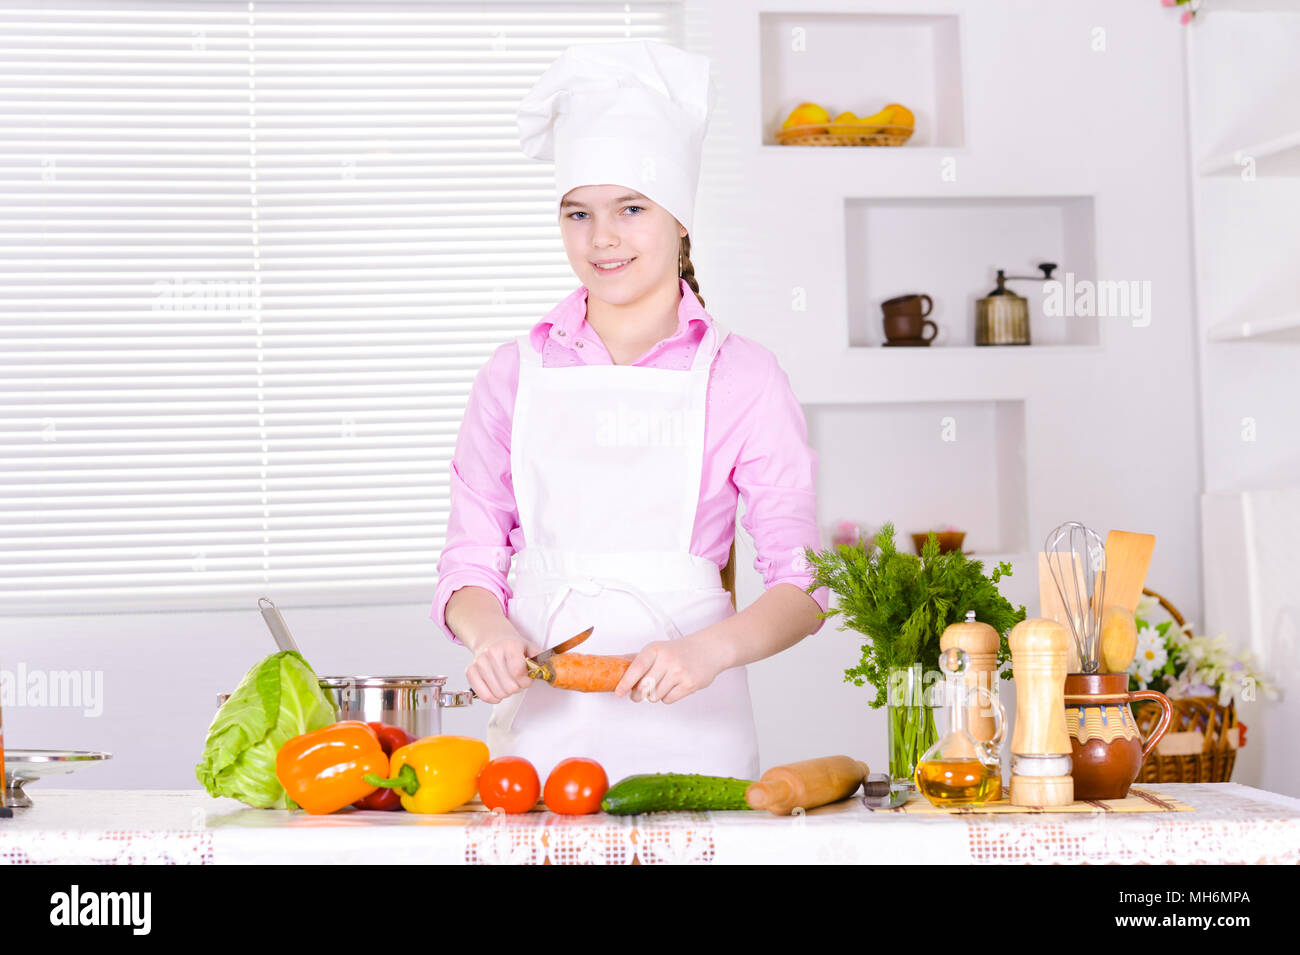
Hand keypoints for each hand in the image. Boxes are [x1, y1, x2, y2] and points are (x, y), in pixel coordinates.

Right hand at [466, 631, 539, 703]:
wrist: (492, 639)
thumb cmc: (514, 647)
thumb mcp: (530, 648)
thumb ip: (542, 660)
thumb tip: (553, 669)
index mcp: (509, 646)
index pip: (519, 673)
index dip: (526, 681)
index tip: (527, 678)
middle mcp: (492, 653)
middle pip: (509, 687)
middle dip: (517, 687)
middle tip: (517, 680)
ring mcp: (479, 662)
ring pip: (498, 694)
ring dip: (506, 693)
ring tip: (508, 682)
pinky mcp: (470, 671)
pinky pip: (484, 696)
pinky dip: (493, 698)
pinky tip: (497, 689)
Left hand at [613, 632, 727, 704]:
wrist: (708, 649)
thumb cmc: (679, 651)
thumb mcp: (657, 649)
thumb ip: (637, 659)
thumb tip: (614, 665)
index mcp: (655, 649)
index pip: (636, 668)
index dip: (626, 682)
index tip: (619, 692)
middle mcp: (667, 659)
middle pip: (644, 687)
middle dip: (637, 695)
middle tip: (637, 695)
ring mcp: (679, 672)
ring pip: (655, 696)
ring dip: (654, 695)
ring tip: (661, 686)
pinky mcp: (689, 684)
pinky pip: (668, 700)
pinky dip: (667, 697)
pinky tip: (672, 687)